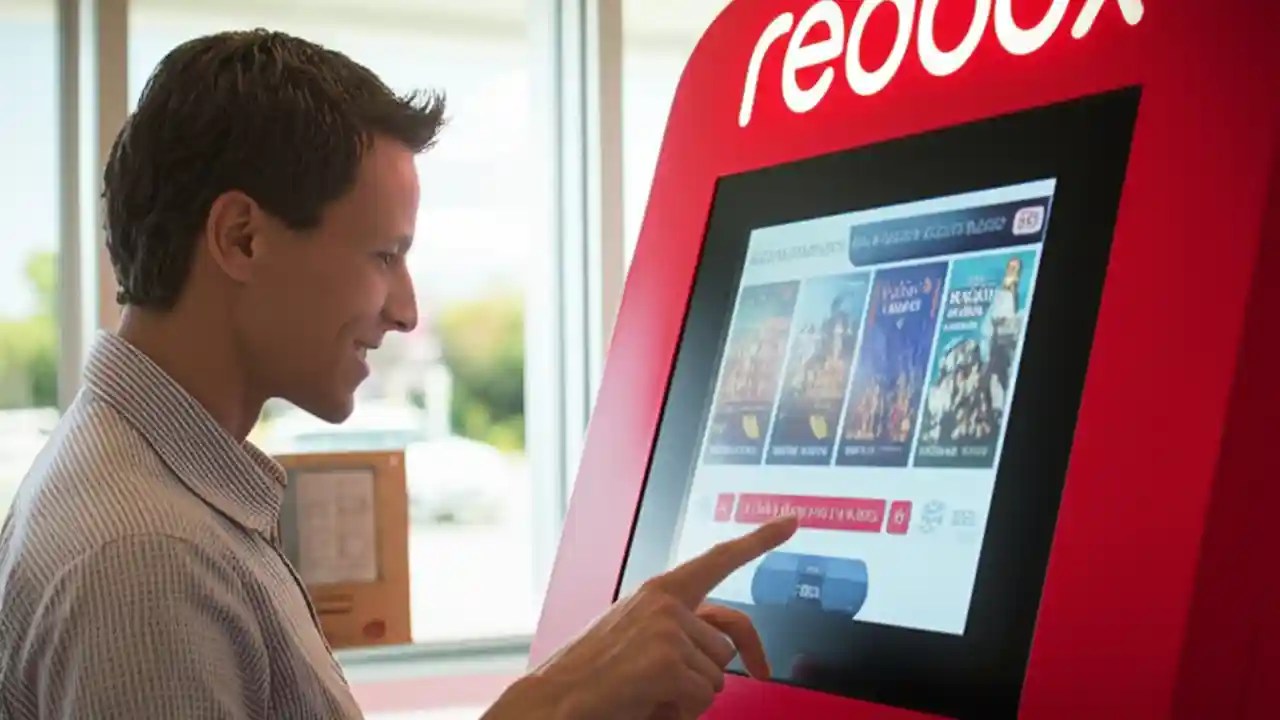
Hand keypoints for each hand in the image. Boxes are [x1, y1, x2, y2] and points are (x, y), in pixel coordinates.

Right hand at [493, 515, 797, 719]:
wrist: (555, 699)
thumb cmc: (593, 675)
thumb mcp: (638, 637)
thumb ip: (682, 630)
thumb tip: (734, 650)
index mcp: (659, 591)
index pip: (719, 559)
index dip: (759, 541)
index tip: (791, 521)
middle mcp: (666, 602)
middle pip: (726, 647)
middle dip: (706, 675)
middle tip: (669, 688)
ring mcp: (668, 629)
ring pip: (717, 677)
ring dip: (688, 696)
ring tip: (644, 692)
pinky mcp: (667, 660)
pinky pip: (702, 698)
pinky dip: (679, 712)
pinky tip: (645, 702)